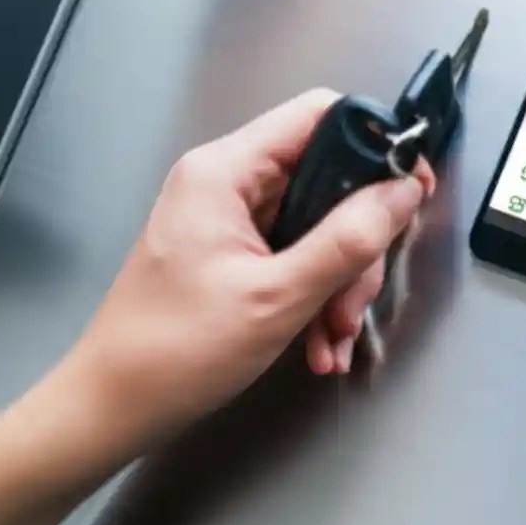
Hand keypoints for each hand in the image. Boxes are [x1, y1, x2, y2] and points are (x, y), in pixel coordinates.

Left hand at [70, 89, 434, 446]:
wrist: (115, 408)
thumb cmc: (176, 351)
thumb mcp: (279, 296)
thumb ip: (348, 239)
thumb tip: (403, 190)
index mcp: (226, 171)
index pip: (320, 116)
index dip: (376, 144)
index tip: (410, 191)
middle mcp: (228, 184)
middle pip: (329, 182)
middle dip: (357, 246)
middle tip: (355, 301)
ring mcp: (231, 221)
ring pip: (321, 228)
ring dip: (341, 285)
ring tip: (334, 337)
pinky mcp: (235, 255)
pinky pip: (299, 258)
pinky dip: (318, 299)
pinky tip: (319, 345)